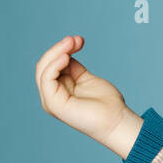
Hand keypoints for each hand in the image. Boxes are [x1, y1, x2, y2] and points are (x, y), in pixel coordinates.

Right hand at [35, 34, 140, 156]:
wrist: (118, 122)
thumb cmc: (108, 105)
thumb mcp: (87, 79)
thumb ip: (73, 68)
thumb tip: (66, 53)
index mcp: (59, 91)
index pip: (52, 65)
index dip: (63, 49)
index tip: (79, 40)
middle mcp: (52, 96)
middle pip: (45, 65)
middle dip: (60, 48)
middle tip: (76, 39)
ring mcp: (51, 101)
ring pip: (43, 69)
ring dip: (57, 52)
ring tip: (72, 44)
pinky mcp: (53, 104)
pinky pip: (47, 78)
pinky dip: (55, 64)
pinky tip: (66, 57)